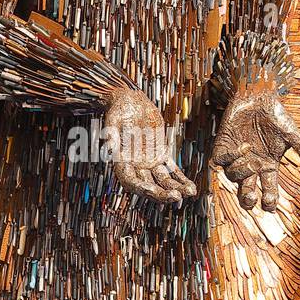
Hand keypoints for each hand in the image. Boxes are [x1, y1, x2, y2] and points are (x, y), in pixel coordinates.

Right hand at [104, 87, 196, 205]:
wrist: (131, 102)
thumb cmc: (119, 110)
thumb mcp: (113, 120)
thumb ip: (112, 135)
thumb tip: (109, 147)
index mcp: (122, 162)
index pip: (130, 181)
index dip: (140, 188)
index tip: (151, 190)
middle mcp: (136, 166)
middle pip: (149, 186)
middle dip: (162, 193)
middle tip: (176, 197)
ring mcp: (149, 162)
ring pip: (163, 181)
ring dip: (175, 189)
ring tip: (190, 193)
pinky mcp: (160, 155)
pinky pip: (172, 170)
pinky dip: (180, 179)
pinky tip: (190, 187)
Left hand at [211, 77, 299, 212]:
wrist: (258, 96)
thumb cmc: (276, 114)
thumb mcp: (292, 133)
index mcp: (268, 166)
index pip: (269, 189)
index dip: (269, 200)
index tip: (270, 204)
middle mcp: (252, 165)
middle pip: (247, 191)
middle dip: (247, 198)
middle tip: (251, 197)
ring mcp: (237, 157)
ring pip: (233, 177)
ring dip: (242, 173)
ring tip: (252, 162)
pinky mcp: (224, 146)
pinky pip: (222, 160)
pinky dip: (232, 158)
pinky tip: (244, 147)